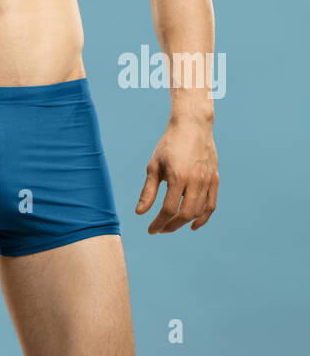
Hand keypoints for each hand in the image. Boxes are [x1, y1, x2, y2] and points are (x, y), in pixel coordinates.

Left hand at [136, 119, 217, 233]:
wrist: (192, 126)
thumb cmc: (169, 145)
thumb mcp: (154, 165)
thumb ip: (148, 191)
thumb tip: (139, 213)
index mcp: (178, 176)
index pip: (169, 209)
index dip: (159, 223)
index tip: (151, 230)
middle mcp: (195, 180)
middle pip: (185, 214)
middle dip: (171, 226)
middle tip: (161, 229)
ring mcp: (207, 181)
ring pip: (198, 211)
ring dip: (184, 222)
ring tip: (171, 225)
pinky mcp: (215, 179)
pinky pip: (211, 205)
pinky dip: (203, 218)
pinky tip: (192, 225)